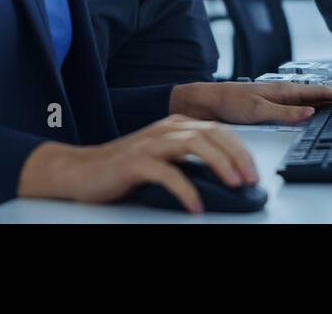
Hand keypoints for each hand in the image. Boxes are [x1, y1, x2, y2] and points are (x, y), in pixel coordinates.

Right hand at [17, 115, 255, 213]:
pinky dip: (186, 190)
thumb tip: (225, 176)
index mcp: (174, 126)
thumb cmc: (121, 168)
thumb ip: (187, 160)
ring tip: (233, 184)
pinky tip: (195, 205)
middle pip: (212, 133)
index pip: (218, 130)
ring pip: (194, 144)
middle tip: (250, 179)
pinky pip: (167, 173)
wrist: (78, 170)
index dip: (240, 149)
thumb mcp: (161, 158)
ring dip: (219, 163)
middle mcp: (165, 129)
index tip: (253, 171)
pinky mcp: (134, 162)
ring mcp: (149, 143)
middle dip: (236, 155)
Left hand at [170, 81, 331, 124]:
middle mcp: (287, 92)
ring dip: (331, 104)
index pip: (322, 92)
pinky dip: (316, 110)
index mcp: (287, 90)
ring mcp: (282, 98)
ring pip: (313, 100)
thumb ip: (285, 113)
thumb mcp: (258, 110)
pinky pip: (302, 107)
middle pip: (322, 95)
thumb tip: (310, 112)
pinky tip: (319, 115)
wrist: (208, 101)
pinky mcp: (275, 105)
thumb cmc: (230, 102)